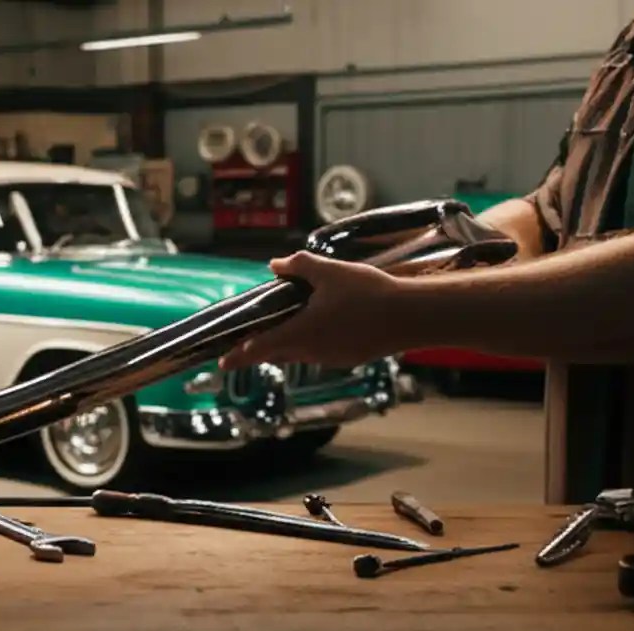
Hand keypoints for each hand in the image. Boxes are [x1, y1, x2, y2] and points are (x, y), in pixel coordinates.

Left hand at [219, 251, 405, 369]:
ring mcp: (331, 359)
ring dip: (291, 342)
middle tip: (255, 332)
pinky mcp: (349, 359)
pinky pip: (321, 353)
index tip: (223, 362)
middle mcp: (312, 352)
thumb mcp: (330, 271)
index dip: (239, 356)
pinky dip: (313, 342)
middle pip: (278, 352)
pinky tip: (325, 323)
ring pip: (300, 353)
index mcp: (300, 334)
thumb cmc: (368, 292)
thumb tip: (275, 265)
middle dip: (265, 345)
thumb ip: (299, 266)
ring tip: (291, 320)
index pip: (259, 349)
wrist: (410, 316)